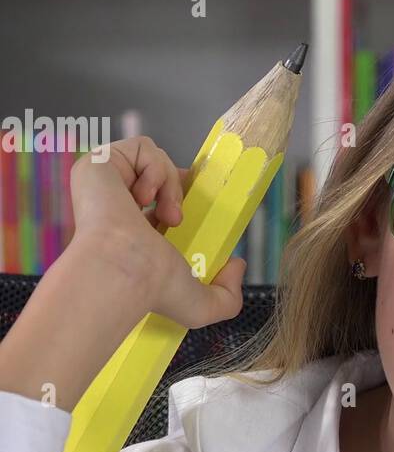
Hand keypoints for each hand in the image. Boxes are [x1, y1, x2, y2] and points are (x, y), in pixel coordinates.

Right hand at [69, 136, 246, 328]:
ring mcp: (105, 183)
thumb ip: (228, 297)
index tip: (195, 212)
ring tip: (166, 214)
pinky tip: (144, 197)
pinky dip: (154, 168)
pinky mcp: (98, 163)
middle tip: (179, 218)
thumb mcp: (202, 305)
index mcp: (133, 233)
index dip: (183, 199)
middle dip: (178, 191)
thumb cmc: (154, 287)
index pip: (161, 203)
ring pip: (153, 160)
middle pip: (159, 176)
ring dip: (170, 184)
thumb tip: (237, 265)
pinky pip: (140, 146)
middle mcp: (116, 207)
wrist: (125, 267)